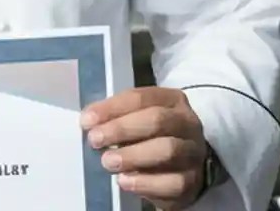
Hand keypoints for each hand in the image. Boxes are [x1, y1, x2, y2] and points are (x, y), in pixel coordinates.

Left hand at [81, 87, 208, 209]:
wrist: (184, 166)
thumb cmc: (153, 137)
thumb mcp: (137, 119)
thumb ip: (116, 117)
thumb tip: (89, 121)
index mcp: (172, 100)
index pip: (141, 97)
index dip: (112, 108)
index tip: (87, 120)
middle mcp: (187, 123)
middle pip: (157, 120)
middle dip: (122, 129)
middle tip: (95, 140)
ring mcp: (193, 152)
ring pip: (167, 150)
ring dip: (133, 155)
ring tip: (108, 162)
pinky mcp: (193, 180)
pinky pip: (173, 182)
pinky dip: (146, 183)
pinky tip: (125, 181)